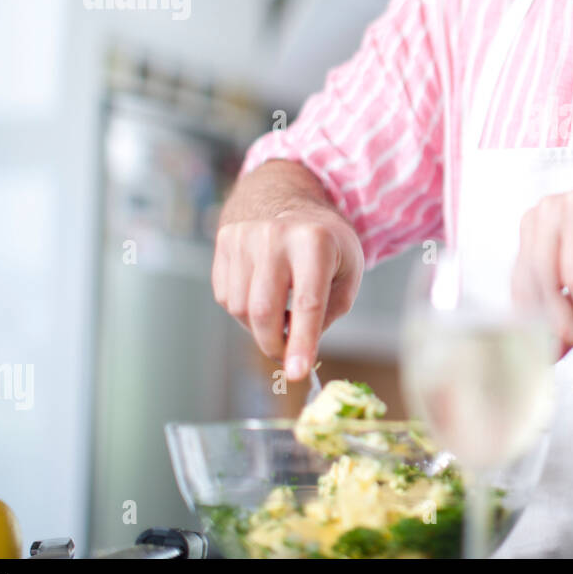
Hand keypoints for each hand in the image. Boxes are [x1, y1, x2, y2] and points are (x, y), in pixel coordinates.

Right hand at [211, 204, 364, 379]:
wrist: (290, 200)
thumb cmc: (326, 244)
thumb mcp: (348, 272)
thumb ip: (329, 313)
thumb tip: (298, 351)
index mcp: (315, 241)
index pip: (307, 303)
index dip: (302, 342)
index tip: (298, 373)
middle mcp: (275, 236)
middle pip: (263, 311)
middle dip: (275, 345)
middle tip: (288, 357)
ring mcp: (244, 237)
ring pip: (240, 309)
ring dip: (260, 326)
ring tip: (281, 313)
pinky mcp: (225, 242)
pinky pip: (226, 297)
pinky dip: (245, 309)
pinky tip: (263, 293)